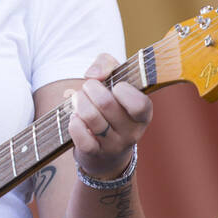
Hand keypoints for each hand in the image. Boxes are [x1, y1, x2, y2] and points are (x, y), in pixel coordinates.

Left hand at [68, 52, 152, 178]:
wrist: (105, 150)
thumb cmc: (111, 106)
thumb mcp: (115, 79)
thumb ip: (106, 63)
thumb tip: (94, 75)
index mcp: (143, 114)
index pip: (139, 104)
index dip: (123, 90)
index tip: (115, 86)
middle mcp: (132, 132)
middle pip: (106, 103)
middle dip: (90, 88)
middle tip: (87, 87)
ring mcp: (114, 145)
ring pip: (91, 116)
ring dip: (79, 102)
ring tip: (78, 99)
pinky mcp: (95, 153)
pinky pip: (81, 135)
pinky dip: (74, 122)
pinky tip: (75, 118)